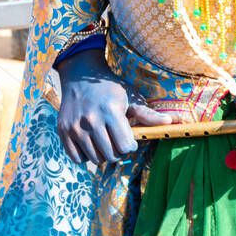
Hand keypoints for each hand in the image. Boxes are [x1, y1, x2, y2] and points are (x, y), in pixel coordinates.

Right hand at [56, 48, 169, 164]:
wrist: (80, 76)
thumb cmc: (110, 88)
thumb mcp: (130, 97)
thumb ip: (148, 114)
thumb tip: (172, 122)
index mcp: (111, 110)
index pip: (125, 146)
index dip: (130, 144)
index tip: (129, 137)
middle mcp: (91, 120)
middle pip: (110, 155)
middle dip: (117, 151)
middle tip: (117, 138)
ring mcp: (75, 127)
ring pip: (95, 159)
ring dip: (102, 154)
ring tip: (104, 138)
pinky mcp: (63, 132)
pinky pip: (78, 159)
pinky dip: (86, 155)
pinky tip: (90, 141)